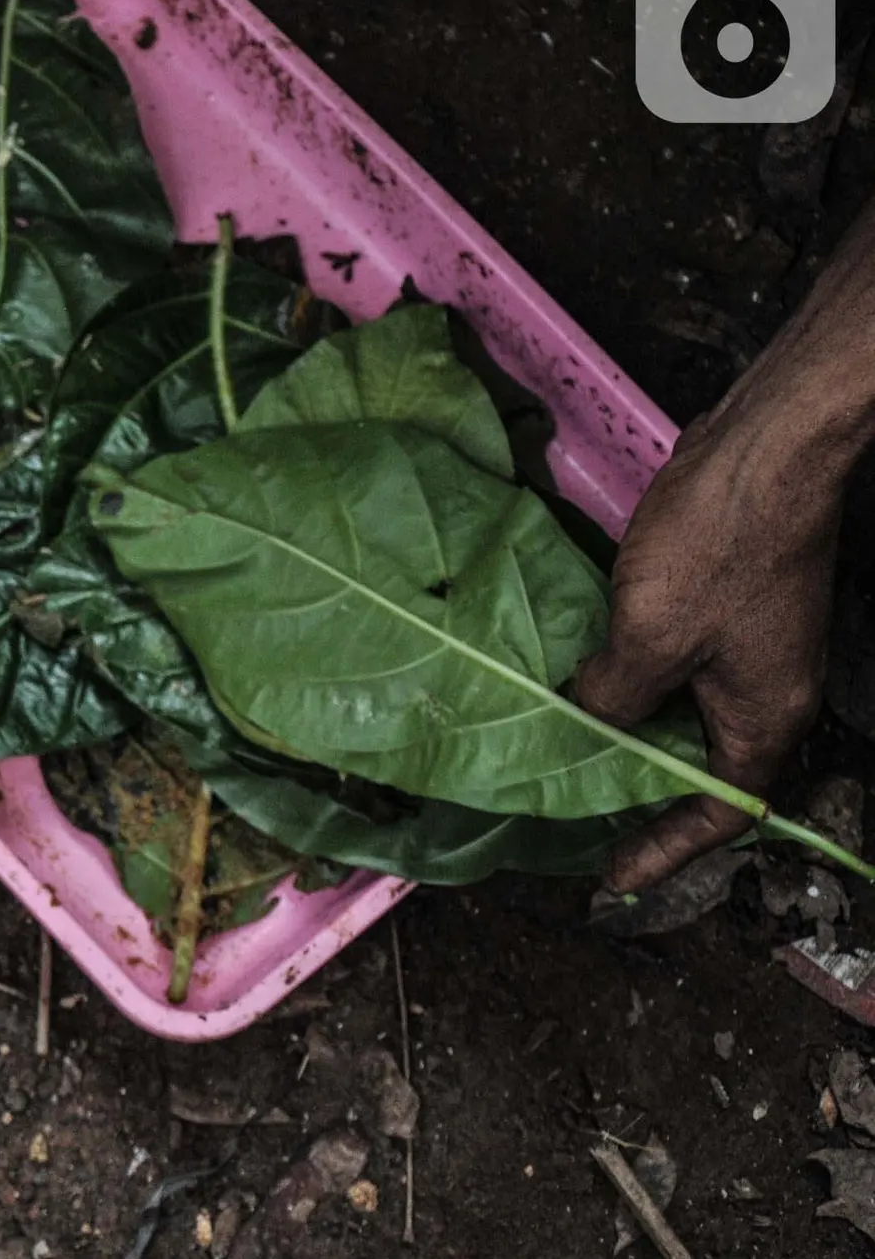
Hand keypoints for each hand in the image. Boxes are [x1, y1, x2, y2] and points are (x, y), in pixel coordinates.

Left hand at [575, 383, 844, 892]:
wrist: (766, 450)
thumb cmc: (719, 546)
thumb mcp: (648, 638)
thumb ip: (613, 697)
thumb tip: (588, 721)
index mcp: (761, 718)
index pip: (716, 813)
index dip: (661, 849)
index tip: (612, 876)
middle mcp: (765, 692)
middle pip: (698, 766)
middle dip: (636, 791)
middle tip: (571, 812)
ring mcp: (749, 647)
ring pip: (681, 712)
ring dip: (624, 729)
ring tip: (559, 747)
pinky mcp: (726, 606)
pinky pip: (676, 664)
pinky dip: (628, 679)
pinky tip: (577, 671)